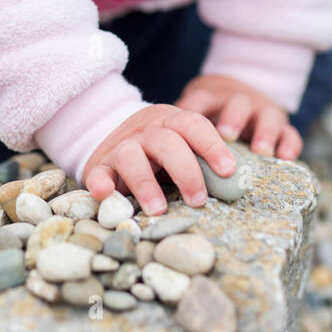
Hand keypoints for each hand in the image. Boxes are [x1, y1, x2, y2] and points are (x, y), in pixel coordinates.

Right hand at [82, 103, 238, 215]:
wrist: (106, 136)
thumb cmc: (157, 153)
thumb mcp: (179, 147)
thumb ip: (201, 161)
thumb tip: (234, 185)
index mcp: (170, 121)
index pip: (193, 124)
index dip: (212, 145)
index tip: (228, 171)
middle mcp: (145, 130)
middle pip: (167, 141)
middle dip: (186, 171)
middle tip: (197, 200)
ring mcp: (119, 147)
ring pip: (131, 155)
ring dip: (146, 183)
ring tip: (158, 209)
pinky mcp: (98, 167)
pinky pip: (97, 172)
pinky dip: (101, 183)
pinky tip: (107, 194)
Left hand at [173, 75, 302, 160]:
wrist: (237, 92)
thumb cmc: (207, 113)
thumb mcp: (191, 112)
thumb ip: (175, 130)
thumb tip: (149, 160)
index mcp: (211, 96)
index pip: (201, 98)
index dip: (195, 110)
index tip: (189, 124)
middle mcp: (239, 101)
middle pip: (237, 104)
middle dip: (232, 118)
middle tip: (226, 135)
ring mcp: (263, 112)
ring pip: (267, 116)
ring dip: (264, 132)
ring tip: (260, 151)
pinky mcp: (283, 126)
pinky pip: (290, 133)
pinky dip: (289, 144)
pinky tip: (286, 158)